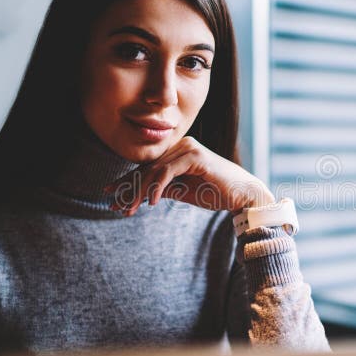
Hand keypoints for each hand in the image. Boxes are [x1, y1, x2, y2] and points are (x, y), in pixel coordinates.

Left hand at [103, 136, 274, 216]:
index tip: (111, 196)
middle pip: (147, 168)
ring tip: (129, 209)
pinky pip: (167, 172)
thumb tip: (141, 194)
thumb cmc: (216, 193)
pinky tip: (151, 202)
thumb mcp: (184, 191)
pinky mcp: (195, 157)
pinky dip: (157, 188)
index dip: (128, 182)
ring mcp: (188, 149)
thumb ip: (164, 188)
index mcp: (178, 151)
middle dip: (128, 188)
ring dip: (138, 192)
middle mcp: (181, 146)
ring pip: (154, 171)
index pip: (148, 167)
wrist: (243, 195)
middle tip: (114, 205)